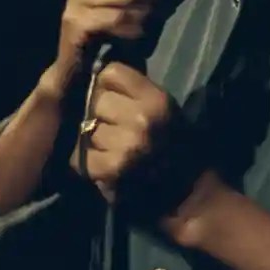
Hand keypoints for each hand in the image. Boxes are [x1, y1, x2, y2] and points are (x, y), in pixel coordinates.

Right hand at [43, 0, 170, 97]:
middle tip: (160, 13)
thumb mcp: (145, 7)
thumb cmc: (118, 39)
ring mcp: (77, 0)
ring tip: (148, 27)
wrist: (81, 77)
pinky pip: (117, 17)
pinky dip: (134, 29)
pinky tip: (137, 38)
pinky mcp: (76, 22)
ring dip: (146, 13)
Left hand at [69, 61, 204, 211]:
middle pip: (96, 100)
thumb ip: (136, 92)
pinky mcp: (111, 170)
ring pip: (86, 128)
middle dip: (99, 113)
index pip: (111, 73)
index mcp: (157, 101)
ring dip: (93, 139)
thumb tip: (98, 73)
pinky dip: (87, 162)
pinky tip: (103, 165)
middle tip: (113, 128)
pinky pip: (81, 156)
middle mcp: (142, 120)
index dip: (106, 84)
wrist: (188, 196)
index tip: (112, 97)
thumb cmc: (177, 148)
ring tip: (111, 148)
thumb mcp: (165, 110)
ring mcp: (125, 146)